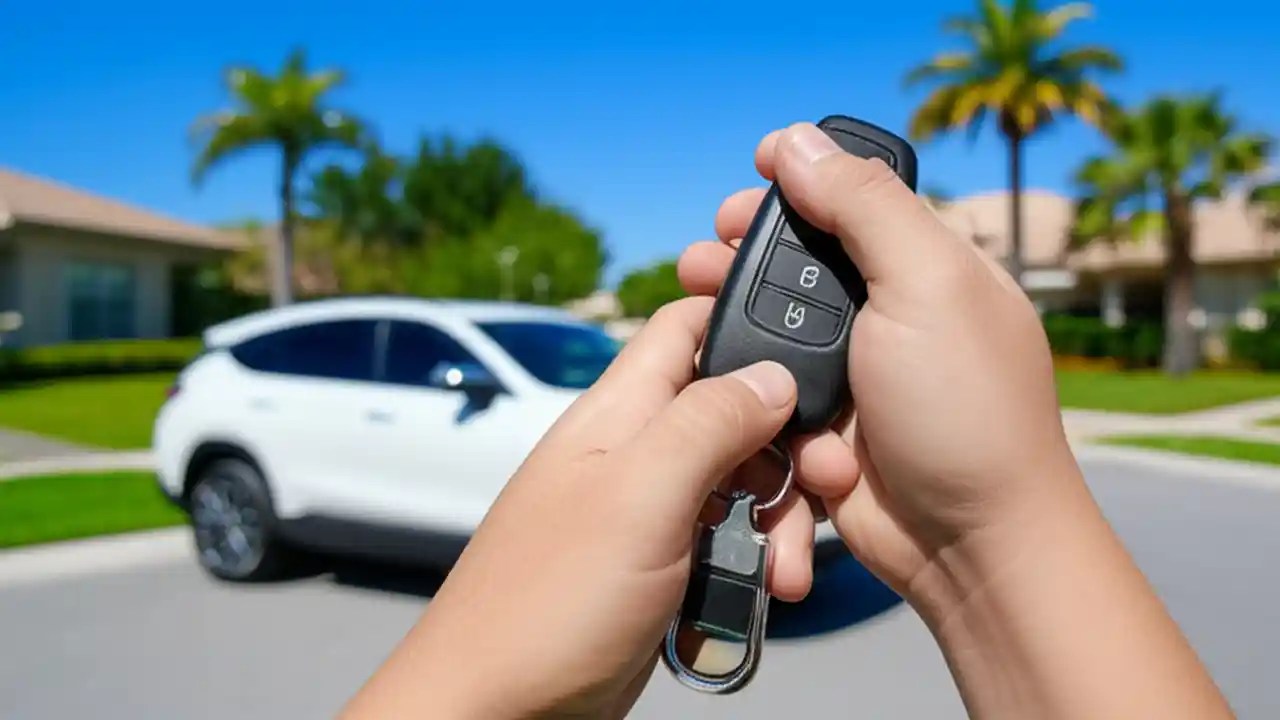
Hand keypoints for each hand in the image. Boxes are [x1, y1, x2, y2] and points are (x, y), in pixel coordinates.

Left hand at [342, 299, 813, 718]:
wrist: (495, 710)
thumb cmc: (547, 605)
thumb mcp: (640, 497)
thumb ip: (707, 424)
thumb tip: (772, 373)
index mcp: (620, 413)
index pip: (687, 326)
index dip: (748, 325)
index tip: (812, 362)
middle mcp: (635, 453)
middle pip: (736, 415)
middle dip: (787, 453)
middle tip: (818, 492)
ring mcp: (646, 512)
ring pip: (740, 487)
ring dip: (777, 526)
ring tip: (783, 577)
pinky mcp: (658, 567)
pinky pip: (724, 547)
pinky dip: (751, 571)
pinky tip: (757, 601)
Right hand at [678, 122, 1078, 618]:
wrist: (970, 543)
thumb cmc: (968, 412)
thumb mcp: (928, 285)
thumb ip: (864, 206)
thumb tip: (798, 141)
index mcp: (924, 264)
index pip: (852, 198)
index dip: (797, 182)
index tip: (746, 183)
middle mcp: (888, 310)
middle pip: (797, 261)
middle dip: (743, 255)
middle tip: (702, 256)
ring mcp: (853, 371)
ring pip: (770, 328)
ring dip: (731, 321)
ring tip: (692, 310)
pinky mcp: (821, 425)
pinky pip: (765, 392)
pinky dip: (750, 389)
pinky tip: (736, 389)